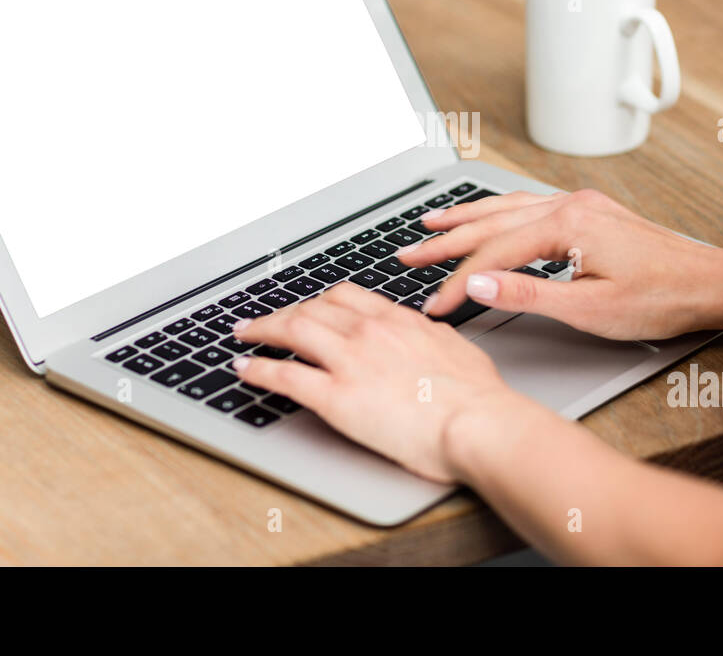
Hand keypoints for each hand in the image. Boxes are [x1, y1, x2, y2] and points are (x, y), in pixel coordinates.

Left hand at [229, 282, 519, 482]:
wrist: (479, 423)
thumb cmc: (478, 398)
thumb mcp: (458, 350)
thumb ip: (434, 339)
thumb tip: (429, 336)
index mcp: (399, 321)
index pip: (347, 298)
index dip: (319, 301)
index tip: (308, 305)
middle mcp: (369, 332)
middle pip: (313, 308)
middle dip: (284, 311)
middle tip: (267, 319)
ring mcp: (349, 361)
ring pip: (291, 331)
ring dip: (261, 330)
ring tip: (245, 334)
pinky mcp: (335, 396)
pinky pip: (284, 375)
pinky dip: (257, 369)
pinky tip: (243, 369)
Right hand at [399, 188, 722, 340]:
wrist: (711, 284)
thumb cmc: (660, 299)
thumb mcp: (590, 309)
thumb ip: (528, 294)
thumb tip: (478, 284)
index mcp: (568, 225)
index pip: (494, 254)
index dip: (459, 281)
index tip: (435, 306)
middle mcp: (570, 204)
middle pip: (492, 221)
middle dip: (446, 240)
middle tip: (407, 255)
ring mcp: (580, 204)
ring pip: (508, 207)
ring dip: (467, 218)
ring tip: (430, 224)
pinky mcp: (590, 212)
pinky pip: (529, 206)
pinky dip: (498, 212)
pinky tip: (485, 216)